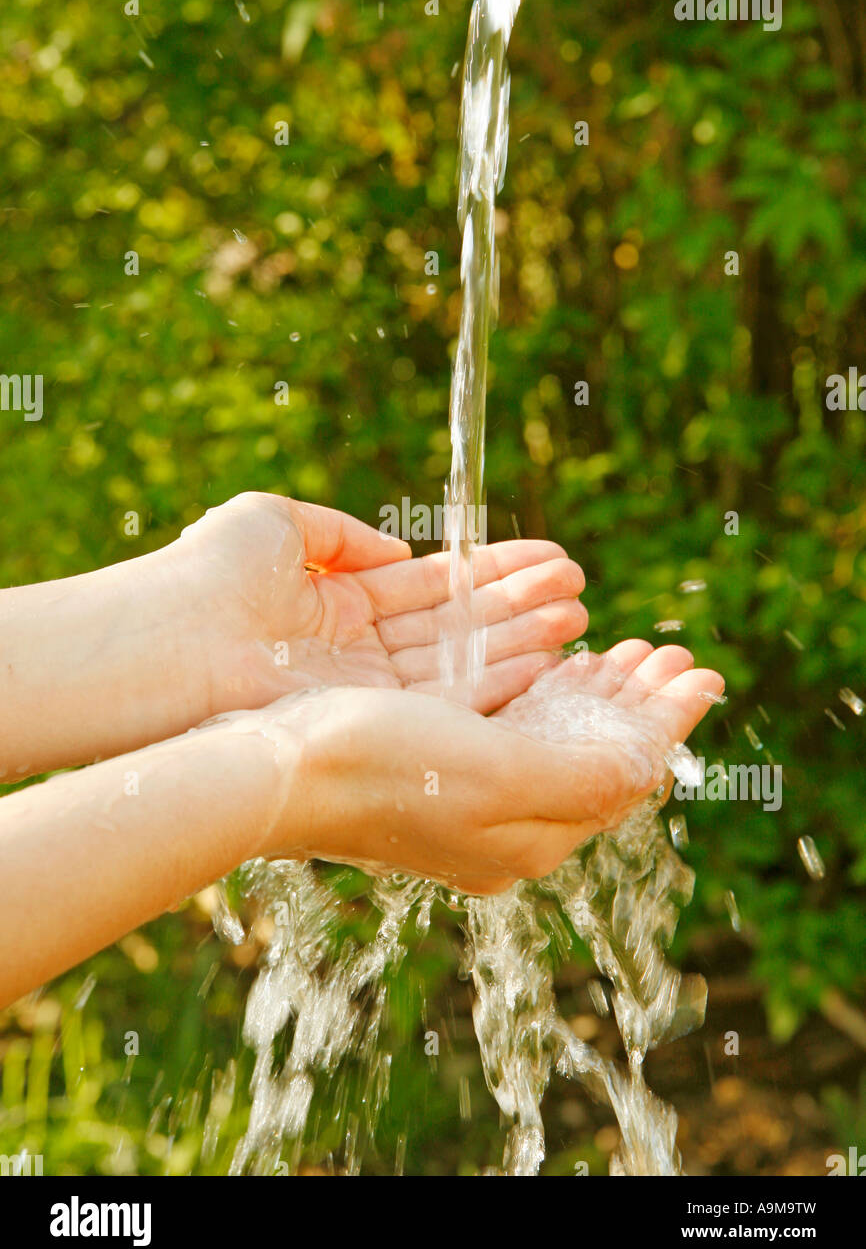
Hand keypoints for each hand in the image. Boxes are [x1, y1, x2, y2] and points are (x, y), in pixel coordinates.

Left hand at [171, 492, 587, 716]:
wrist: (172, 643)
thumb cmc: (211, 574)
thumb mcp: (277, 523)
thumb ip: (347, 537)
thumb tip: (402, 553)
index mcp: (336, 605)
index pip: (430, 588)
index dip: (489, 572)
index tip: (546, 559)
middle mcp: (357, 654)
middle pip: (456, 627)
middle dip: (520, 606)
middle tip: (580, 588)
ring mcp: (366, 693)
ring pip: (462, 663)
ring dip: (523, 639)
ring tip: (581, 614)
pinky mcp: (370, 725)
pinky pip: (448, 702)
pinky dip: (500, 681)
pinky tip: (549, 660)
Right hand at [237, 637, 723, 893]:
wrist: (269, 768)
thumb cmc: (377, 767)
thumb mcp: (497, 772)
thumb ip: (584, 773)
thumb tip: (653, 767)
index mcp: (528, 840)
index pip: (622, 778)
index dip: (666, 722)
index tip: (703, 670)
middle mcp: (502, 827)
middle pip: (593, 758)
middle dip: (636, 702)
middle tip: (670, 650)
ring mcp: (465, 799)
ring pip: (553, 739)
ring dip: (594, 692)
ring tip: (625, 648)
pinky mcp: (431, 766)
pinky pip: (510, 728)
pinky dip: (542, 691)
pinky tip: (555, 664)